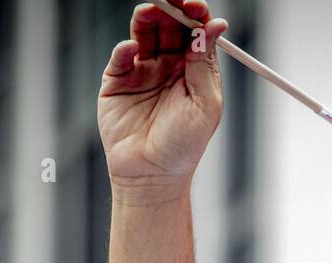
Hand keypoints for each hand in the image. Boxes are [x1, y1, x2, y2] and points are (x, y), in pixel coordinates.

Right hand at [98, 1, 227, 195]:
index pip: (195, 32)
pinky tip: (131, 50)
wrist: (151, 177)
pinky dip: (124, 49)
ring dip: (146, 18)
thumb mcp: (205, 104)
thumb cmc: (183, 148)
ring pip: (144, 34)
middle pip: (169, 25)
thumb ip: (205, 64)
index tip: (195, 4)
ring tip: (150, 9)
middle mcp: (169, 66)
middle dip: (170, 8)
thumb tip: (214, 26)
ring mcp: (142, 72)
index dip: (195, 14)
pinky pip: (120, 58)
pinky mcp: (117, 83)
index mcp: (194, 70)